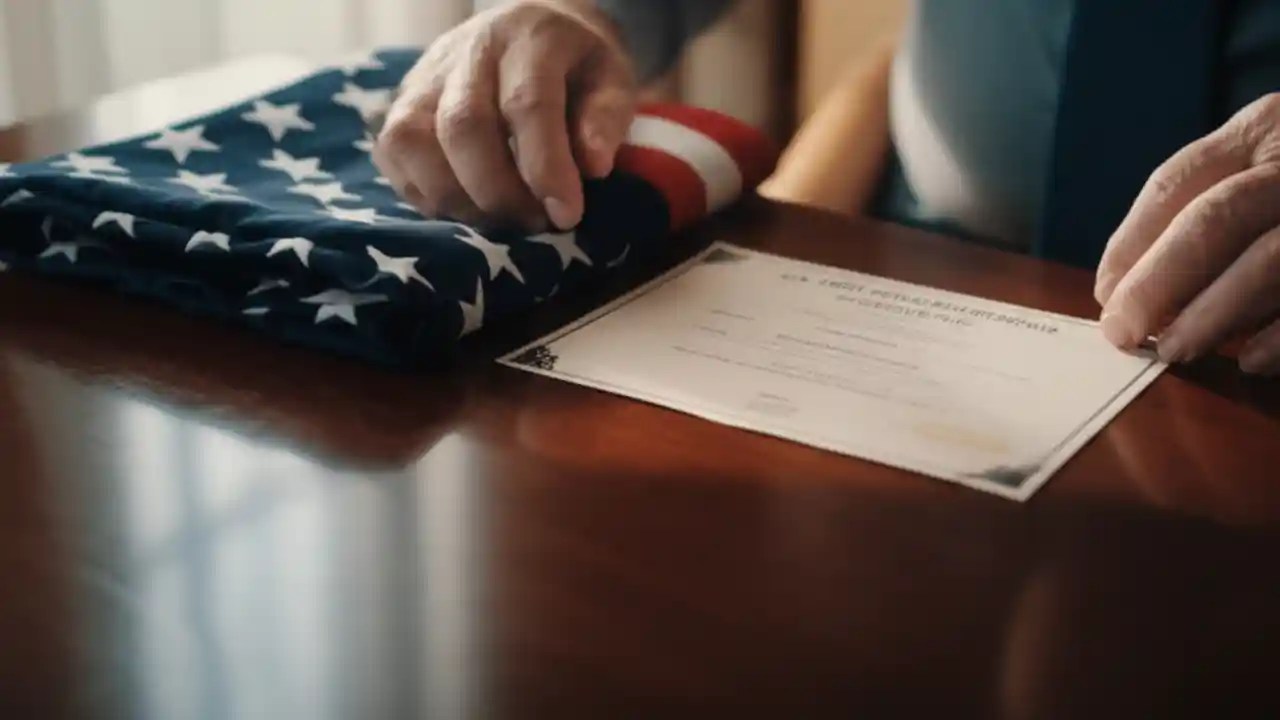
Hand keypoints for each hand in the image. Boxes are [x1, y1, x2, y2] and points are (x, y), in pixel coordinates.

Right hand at [373, 0, 636, 230]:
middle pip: (463, 126)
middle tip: (535, 222)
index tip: (567, 214)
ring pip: (413, 141)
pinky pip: (394, 155)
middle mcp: (468, 50)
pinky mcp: (399, 102)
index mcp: (529, 38)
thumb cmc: (576, 68)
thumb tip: (592, 168)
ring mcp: (425, 75)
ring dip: (457, 199)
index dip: (545, 168)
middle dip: (499, 193)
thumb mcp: (613, 80)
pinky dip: (427, 195)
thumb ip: (606, 118)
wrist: (532, 29)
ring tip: (501, 220)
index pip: (526, 104)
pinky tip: (467, 208)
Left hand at [1095, 93, 1279, 373]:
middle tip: (1122, 332)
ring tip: (1175, 350)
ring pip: (1273, 257)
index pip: (1179, 180)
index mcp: (1268, 125)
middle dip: (1160, 281)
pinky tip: (1249, 359)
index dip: (1131, 241)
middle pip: (1218, 217)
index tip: (1104, 293)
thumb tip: (1122, 287)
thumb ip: (1207, 206)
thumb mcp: (1266, 165)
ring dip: (1215, 312)